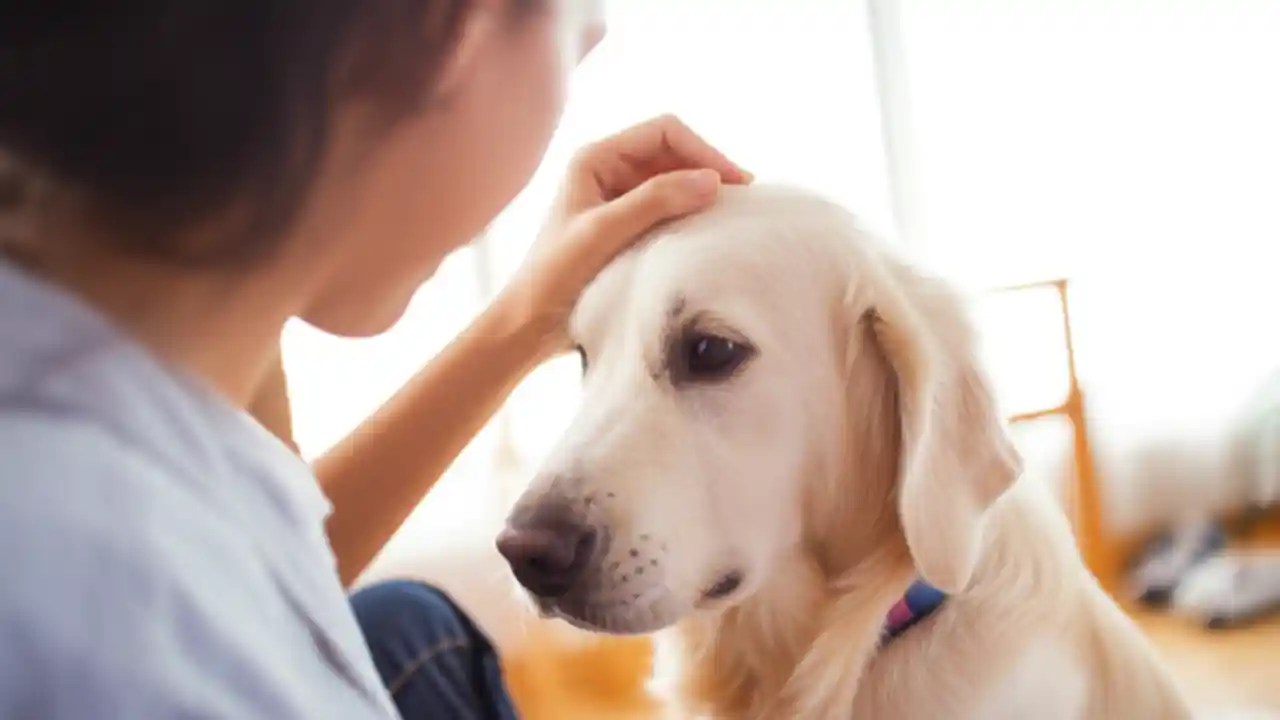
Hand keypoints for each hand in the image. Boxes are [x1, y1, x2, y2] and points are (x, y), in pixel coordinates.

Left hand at [497, 114, 750, 357]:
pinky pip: (668, 210)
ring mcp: (618, 200)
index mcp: (595, 158)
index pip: (664, 132)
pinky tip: (709, 234)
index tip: (733, 184)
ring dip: (701, 194)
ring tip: (730, 216)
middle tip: (743, 200)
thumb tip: (712, 181)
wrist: (529, 325)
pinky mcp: (626, 228)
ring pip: (673, 182)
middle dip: (707, 170)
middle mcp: (608, 172)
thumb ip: (654, 202)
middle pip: (673, 154)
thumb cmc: (555, 277)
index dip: (703, 151)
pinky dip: (691, 216)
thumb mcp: (603, 234)